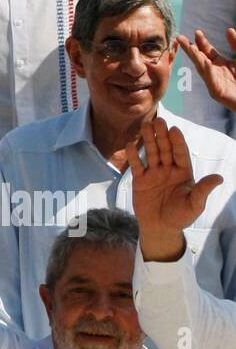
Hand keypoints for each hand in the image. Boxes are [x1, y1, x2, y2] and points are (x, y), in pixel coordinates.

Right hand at [128, 117, 223, 261]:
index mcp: (183, 172)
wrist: (160, 228)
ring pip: (151, 153)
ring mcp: (154, 174)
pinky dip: (133, 156)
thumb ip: (203, 190)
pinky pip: (137, 166)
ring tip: (145, 126)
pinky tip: (130, 145)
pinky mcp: (140, 181)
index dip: (178, 142)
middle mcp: (169, 169)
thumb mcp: (195, 204)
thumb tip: (219, 178)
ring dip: (148, 140)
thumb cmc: (181, 216)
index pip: (180, 153)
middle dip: (162, 135)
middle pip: (165, 149)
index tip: (174, 130)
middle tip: (158, 121)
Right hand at [177, 28, 235, 112]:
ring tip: (189, 47)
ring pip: (202, 69)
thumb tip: (228, 29)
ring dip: (195, 58)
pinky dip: (207, 71)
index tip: (196, 32)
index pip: (207, 51)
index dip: (201, 42)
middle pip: (200, 59)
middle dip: (190, 48)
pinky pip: (211, 80)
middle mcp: (215, 73)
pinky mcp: (218, 93)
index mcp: (221, 64)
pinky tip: (205, 62)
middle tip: (180, 38)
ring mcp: (214, 83)